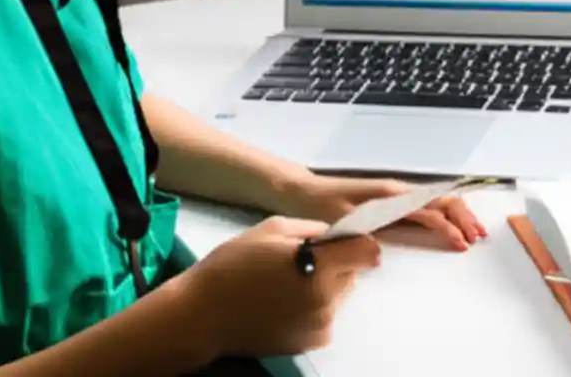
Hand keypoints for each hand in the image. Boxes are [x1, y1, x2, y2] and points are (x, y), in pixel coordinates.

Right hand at [178, 216, 379, 357]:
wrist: (201, 315)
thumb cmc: (231, 266)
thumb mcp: (271, 229)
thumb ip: (312, 228)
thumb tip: (336, 233)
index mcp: (318, 267)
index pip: (368, 253)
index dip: (357, 244)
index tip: (340, 243)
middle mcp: (326, 299)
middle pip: (353, 274)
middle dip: (336, 264)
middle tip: (302, 262)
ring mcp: (320, 325)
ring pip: (341, 296)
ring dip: (326, 287)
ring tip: (288, 284)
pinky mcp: (311, 343)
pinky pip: (327, 316)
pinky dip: (315, 308)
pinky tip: (285, 303)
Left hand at [287, 175, 486, 250]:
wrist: (303, 191)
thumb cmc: (321, 206)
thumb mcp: (342, 222)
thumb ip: (365, 232)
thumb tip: (384, 250)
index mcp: (391, 197)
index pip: (430, 211)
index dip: (449, 227)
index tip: (463, 244)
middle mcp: (398, 192)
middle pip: (442, 201)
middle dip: (463, 218)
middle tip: (479, 237)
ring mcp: (396, 195)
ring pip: (436, 201)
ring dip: (458, 214)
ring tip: (473, 231)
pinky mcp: (391, 201)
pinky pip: (426, 204)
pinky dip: (444, 213)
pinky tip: (450, 223)